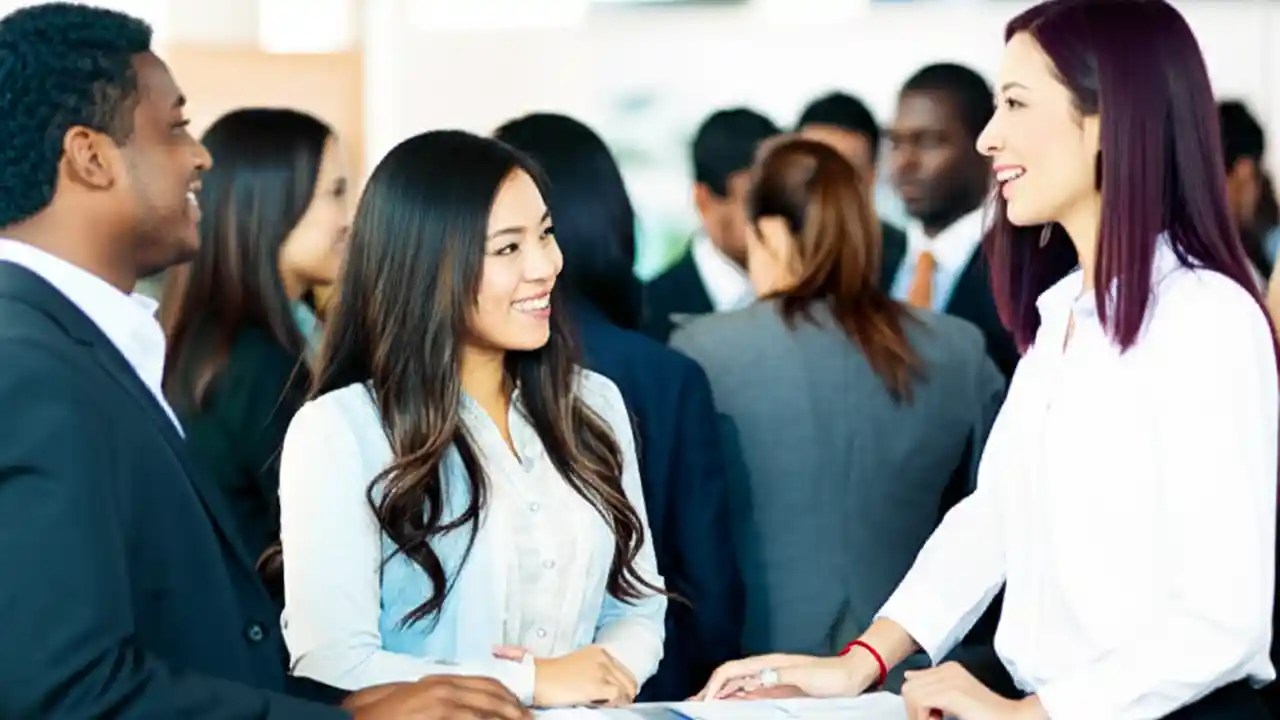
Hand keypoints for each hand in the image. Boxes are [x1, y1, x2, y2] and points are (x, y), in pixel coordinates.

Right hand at [345, 675, 530, 719]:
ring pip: (485, 710)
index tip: (522, 708)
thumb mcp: (418, 699)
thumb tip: (462, 706)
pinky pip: (470, 719)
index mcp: (443, 681)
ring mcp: (442, 702)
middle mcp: (446, 688)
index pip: (486, 683)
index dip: (508, 696)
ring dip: (506, 718)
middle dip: (515, 710)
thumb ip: (441, 699)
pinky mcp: (438, 714)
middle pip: (492, 696)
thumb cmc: (387, 712)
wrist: (363, 715)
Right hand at [525, 645, 637, 707]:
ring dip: (619, 701)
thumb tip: (613, 689)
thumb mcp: (580, 665)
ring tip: (607, 706)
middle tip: (616, 705)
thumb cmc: (553, 676)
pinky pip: (617, 697)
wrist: (537, 679)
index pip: (624, 671)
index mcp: (599, 652)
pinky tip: (603, 706)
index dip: (624, 686)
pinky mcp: (597, 685)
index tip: (619, 696)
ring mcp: (601, 671)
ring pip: (625, 690)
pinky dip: (614, 704)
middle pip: (628, 681)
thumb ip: (597, 670)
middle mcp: (603, 658)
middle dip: (625, 695)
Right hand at [695, 653, 875, 700]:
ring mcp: (770, 681)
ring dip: (717, 697)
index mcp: (768, 664)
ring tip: (702, 708)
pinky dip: (732, 701)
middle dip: (709, 690)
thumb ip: (778, 677)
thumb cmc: (830, 676)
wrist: (851, 676)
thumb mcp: (805, 676)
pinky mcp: (777, 692)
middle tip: (691, 705)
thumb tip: (751, 680)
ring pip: (736, 687)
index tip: (703, 701)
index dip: (715, 684)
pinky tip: (726, 709)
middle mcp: (765, 670)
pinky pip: (748, 696)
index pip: (732, 671)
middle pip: (729, 678)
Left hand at [901, 663, 1045, 719]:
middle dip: (914, 709)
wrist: (1011, 718)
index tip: (931, 715)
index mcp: (949, 669)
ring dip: (919, 714)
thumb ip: (932, 686)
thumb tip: (909, 677)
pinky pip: (919, 702)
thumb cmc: (986, 714)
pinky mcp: (951, 692)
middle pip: (908, 687)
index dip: (916, 704)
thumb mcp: (953, 699)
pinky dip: (923, 717)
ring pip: (911, 694)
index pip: (913, 680)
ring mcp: (950, 679)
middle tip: (935, 719)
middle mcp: (948, 669)